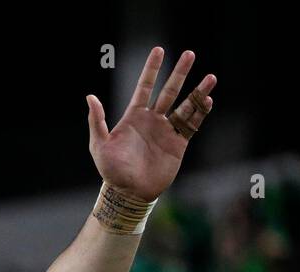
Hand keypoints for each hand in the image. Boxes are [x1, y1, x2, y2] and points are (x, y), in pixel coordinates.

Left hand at [86, 48, 215, 200]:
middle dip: (179, 73)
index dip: (151, 69)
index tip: (159, 50)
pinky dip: (200, 112)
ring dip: (198, 91)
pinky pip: (192, 124)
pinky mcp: (178, 143)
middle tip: (190, 54)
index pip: (144, 87)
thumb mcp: (99, 145)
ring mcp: (166, 131)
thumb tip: (90, 97)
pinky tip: (207, 100)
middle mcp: (152, 120)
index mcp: (133, 117)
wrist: (129, 193)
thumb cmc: (111, 171)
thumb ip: (97, 121)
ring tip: (210, 77)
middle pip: (169, 91)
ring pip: (185, 106)